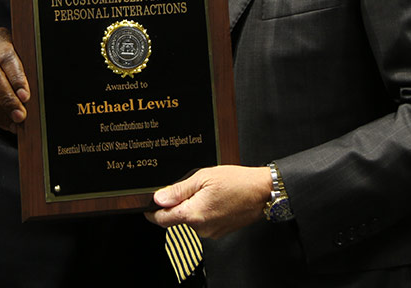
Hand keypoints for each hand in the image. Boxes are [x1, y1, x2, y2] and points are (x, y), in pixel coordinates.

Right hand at [0, 27, 30, 132]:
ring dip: (0, 111)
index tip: (26, 96)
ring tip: (14, 122)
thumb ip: (16, 61)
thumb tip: (34, 90)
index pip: (8, 58)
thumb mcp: (3, 44)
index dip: (17, 78)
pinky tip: (3, 121)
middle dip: (8, 99)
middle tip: (20, 115)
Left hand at [144, 165, 270, 238]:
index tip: (148, 207)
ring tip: (210, 191)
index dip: (152, 212)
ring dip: (194, 207)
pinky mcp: (219, 232)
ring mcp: (211, 232)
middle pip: (177, 218)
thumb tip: (159, 199)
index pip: (162, 219)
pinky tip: (217, 199)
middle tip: (194, 187)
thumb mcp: (203, 177)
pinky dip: (205, 211)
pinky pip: (204, 222)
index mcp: (194, 213)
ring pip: (192, 219)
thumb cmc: (237, 182)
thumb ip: (178, 190)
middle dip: (180, 203)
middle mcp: (201, 227)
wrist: (262, 192)